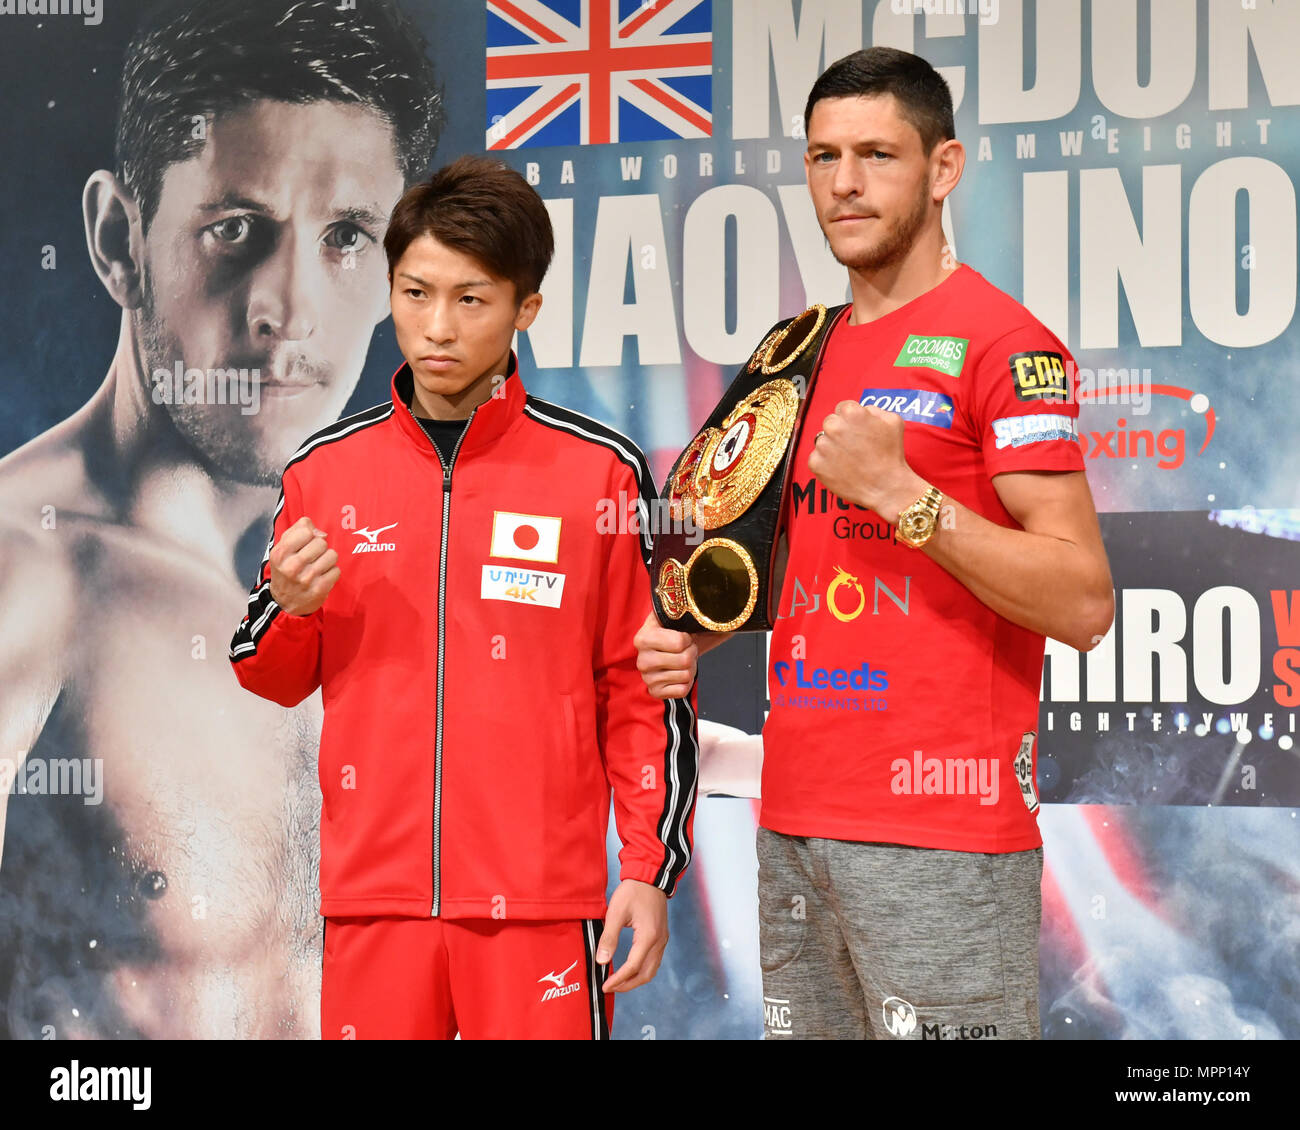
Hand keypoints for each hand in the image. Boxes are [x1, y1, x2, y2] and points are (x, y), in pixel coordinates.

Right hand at [269, 516, 339, 615]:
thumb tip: (320, 532)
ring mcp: (306, 579)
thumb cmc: (286, 570)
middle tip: (312, 558)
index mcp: (280, 553)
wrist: (284, 603)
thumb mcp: (282, 549)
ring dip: (328, 560)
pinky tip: (321, 577)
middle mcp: (292, 566)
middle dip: (320, 548)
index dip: (310, 535)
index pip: (306, 531)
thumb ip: (298, 530)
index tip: (306, 543)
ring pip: (332, 555)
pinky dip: (331, 572)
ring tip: (318, 567)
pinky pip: (336, 570)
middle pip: (321, 542)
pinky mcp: (319, 589)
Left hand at [597, 879, 668, 992]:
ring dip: (635, 979)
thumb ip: (609, 938)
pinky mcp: (661, 937)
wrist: (650, 877)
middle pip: (646, 974)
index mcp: (648, 936)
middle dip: (628, 985)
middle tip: (610, 987)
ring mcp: (662, 940)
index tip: (605, 986)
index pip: (633, 966)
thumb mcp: (616, 912)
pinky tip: (630, 969)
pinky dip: (642, 970)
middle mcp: (659, 941)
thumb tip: (602, 961)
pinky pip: (654, 961)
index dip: (618, 979)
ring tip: (619, 982)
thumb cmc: (633, 892)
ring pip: (652, 969)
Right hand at [634, 610, 697, 698]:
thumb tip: (706, 599)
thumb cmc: (675, 630)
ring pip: (686, 675)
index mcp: (643, 637)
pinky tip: (678, 674)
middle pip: (685, 660)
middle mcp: (641, 659)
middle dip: (692, 653)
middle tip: (686, 649)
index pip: (680, 642)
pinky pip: (682, 691)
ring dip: (690, 668)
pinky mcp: (654, 692)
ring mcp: (646, 678)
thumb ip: (683, 606)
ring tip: (681, 660)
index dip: (689, 639)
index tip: (684, 634)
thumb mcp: (675, 614)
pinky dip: (686, 683)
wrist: (671, 648)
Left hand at [806, 400, 923, 521]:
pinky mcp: (816, 464)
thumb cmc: (891, 454)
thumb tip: (862, 410)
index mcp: (851, 412)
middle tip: (854, 446)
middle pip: (831, 422)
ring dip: (833, 447)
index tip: (857, 430)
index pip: (843, 408)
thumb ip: (874, 410)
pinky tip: (842, 468)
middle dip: (840, 431)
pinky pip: (816, 458)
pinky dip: (826, 463)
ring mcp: (823, 446)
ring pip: (823, 441)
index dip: (851, 419)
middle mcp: (834, 427)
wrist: (886, 487)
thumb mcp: (893, 421)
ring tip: (850, 459)